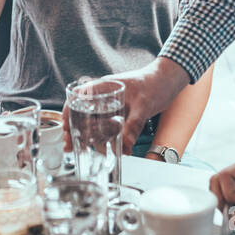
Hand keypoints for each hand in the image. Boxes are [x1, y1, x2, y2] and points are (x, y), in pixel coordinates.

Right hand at [61, 59, 188, 154]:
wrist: (168, 81)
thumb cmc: (154, 84)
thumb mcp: (143, 106)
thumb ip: (132, 126)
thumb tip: (124, 148)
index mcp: (102, 88)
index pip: (76, 99)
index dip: (67, 114)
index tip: (66, 130)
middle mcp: (103, 97)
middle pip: (82, 114)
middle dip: (76, 131)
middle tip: (72, 148)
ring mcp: (111, 106)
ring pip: (94, 123)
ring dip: (92, 138)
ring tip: (92, 153)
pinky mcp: (119, 114)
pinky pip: (107, 127)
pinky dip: (106, 138)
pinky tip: (109, 150)